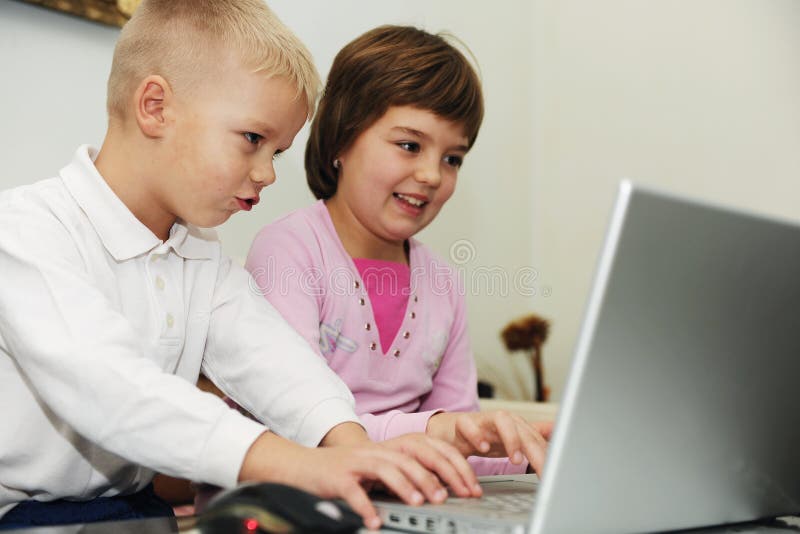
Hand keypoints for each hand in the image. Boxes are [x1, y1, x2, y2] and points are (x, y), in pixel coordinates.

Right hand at [239, 431, 475, 529]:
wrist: (302, 466)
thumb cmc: (344, 471)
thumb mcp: (378, 468)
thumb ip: (404, 473)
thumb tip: (440, 487)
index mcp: (390, 449)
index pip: (428, 451)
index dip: (451, 466)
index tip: (468, 486)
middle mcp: (375, 452)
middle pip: (410, 459)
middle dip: (432, 477)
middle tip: (448, 496)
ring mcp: (356, 464)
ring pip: (386, 470)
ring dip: (405, 486)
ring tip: (420, 502)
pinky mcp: (337, 479)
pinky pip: (354, 492)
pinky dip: (366, 507)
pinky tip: (375, 521)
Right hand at [426, 411, 552, 475]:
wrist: (453, 430)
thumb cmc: (485, 434)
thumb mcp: (512, 437)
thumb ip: (535, 435)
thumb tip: (558, 431)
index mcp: (517, 425)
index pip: (537, 440)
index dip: (547, 458)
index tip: (555, 477)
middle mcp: (503, 420)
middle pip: (524, 431)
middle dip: (535, 452)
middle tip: (544, 471)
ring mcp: (483, 420)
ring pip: (502, 421)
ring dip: (511, 438)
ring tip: (516, 459)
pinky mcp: (463, 423)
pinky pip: (469, 425)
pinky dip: (476, 435)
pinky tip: (483, 448)